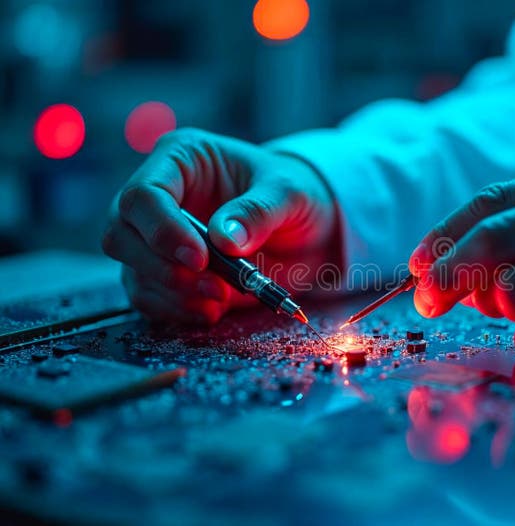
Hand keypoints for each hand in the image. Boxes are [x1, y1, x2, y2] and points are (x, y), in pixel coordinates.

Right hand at [102, 128, 338, 323]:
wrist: (307, 227)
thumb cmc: (294, 193)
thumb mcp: (289, 193)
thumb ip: (258, 211)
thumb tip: (224, 239)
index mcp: (181, 158)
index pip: (143, 195)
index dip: (163, 231)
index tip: (200, 259)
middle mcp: (160, 196)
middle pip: (121, 234)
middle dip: (161, 268)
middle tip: (212, 285)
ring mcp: (158, 237)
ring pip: (132, 271)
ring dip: (172, 294)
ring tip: (219, 300)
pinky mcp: (167, 272)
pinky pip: (150, 298)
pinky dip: (176, 310)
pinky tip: (211, 310)